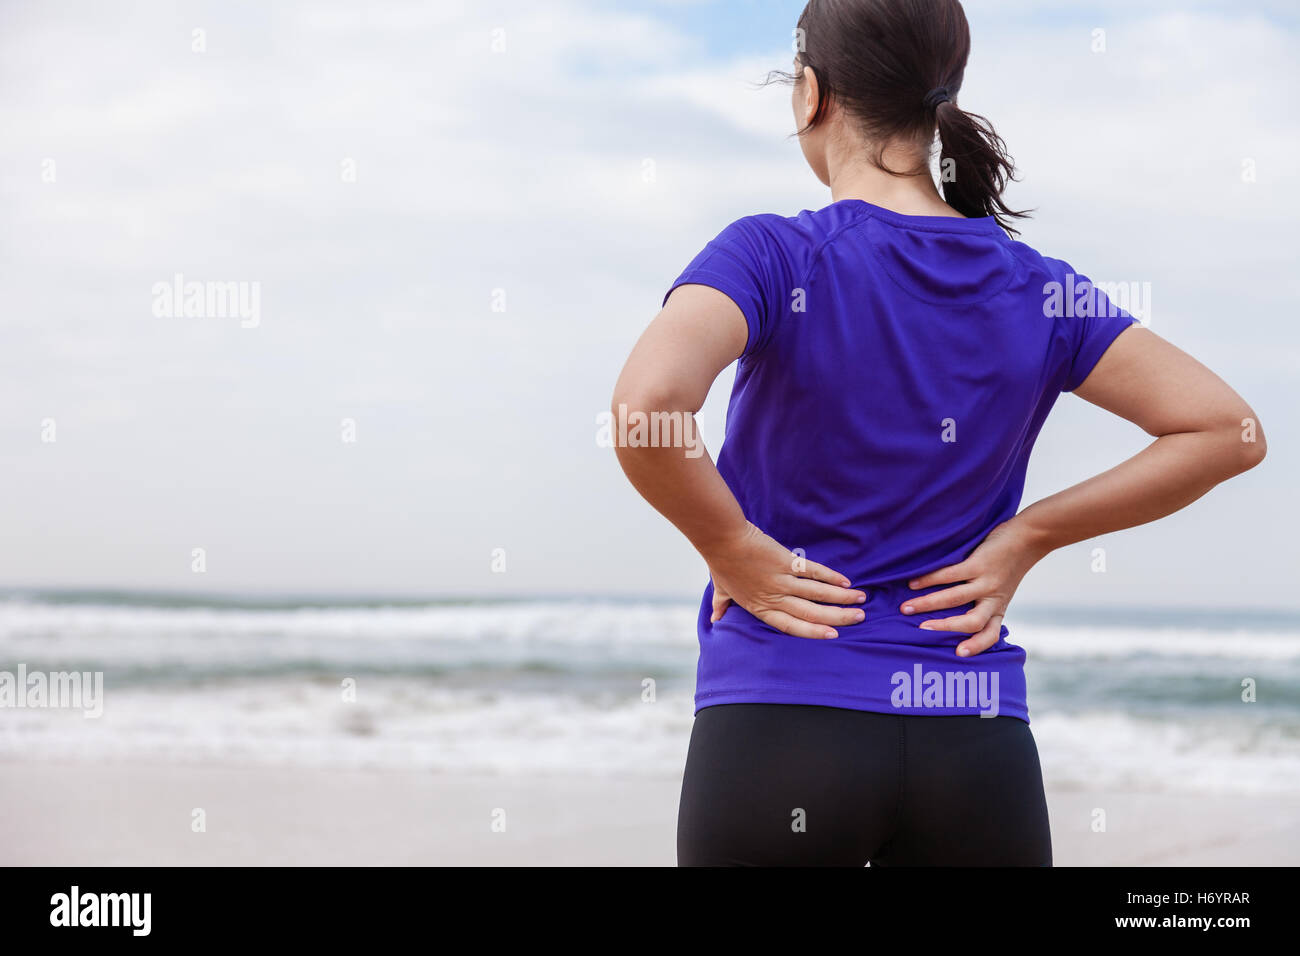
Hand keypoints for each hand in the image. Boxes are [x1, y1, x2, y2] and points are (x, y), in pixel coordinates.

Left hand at [703, 521, 865, 638]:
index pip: (791, 626)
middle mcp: (774, 597)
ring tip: (861, 600)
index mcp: (760, 608)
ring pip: (817, 594)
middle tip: (859, 618)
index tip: (833, 634)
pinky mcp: (785, 562)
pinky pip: (813, 572)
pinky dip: (830, 577)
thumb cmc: (720, 563)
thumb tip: (715, 620)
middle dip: (838, 617)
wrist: (721, 539)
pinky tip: (845, 582)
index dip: (813, 632)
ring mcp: (781, 580)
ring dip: (841, 598)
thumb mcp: (721, 589)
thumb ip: (722, 605)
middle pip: (811, 613)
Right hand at [899, 518, 1049, 656]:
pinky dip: (930, 579)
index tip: (959, 654)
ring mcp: (987, 581)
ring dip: (929, 604)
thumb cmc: (1008, 565)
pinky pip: (951, 575)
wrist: (1028, 538)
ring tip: (906, 607)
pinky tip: (914, 582)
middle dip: (944, 627)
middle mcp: (993, 599)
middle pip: (971, 622)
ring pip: (955, 598)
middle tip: (920, 629)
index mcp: (998, 608)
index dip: (977, 646)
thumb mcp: (1002, 590)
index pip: (991, 634)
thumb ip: (983, 602)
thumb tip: (947, 613)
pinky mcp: (979, 564)